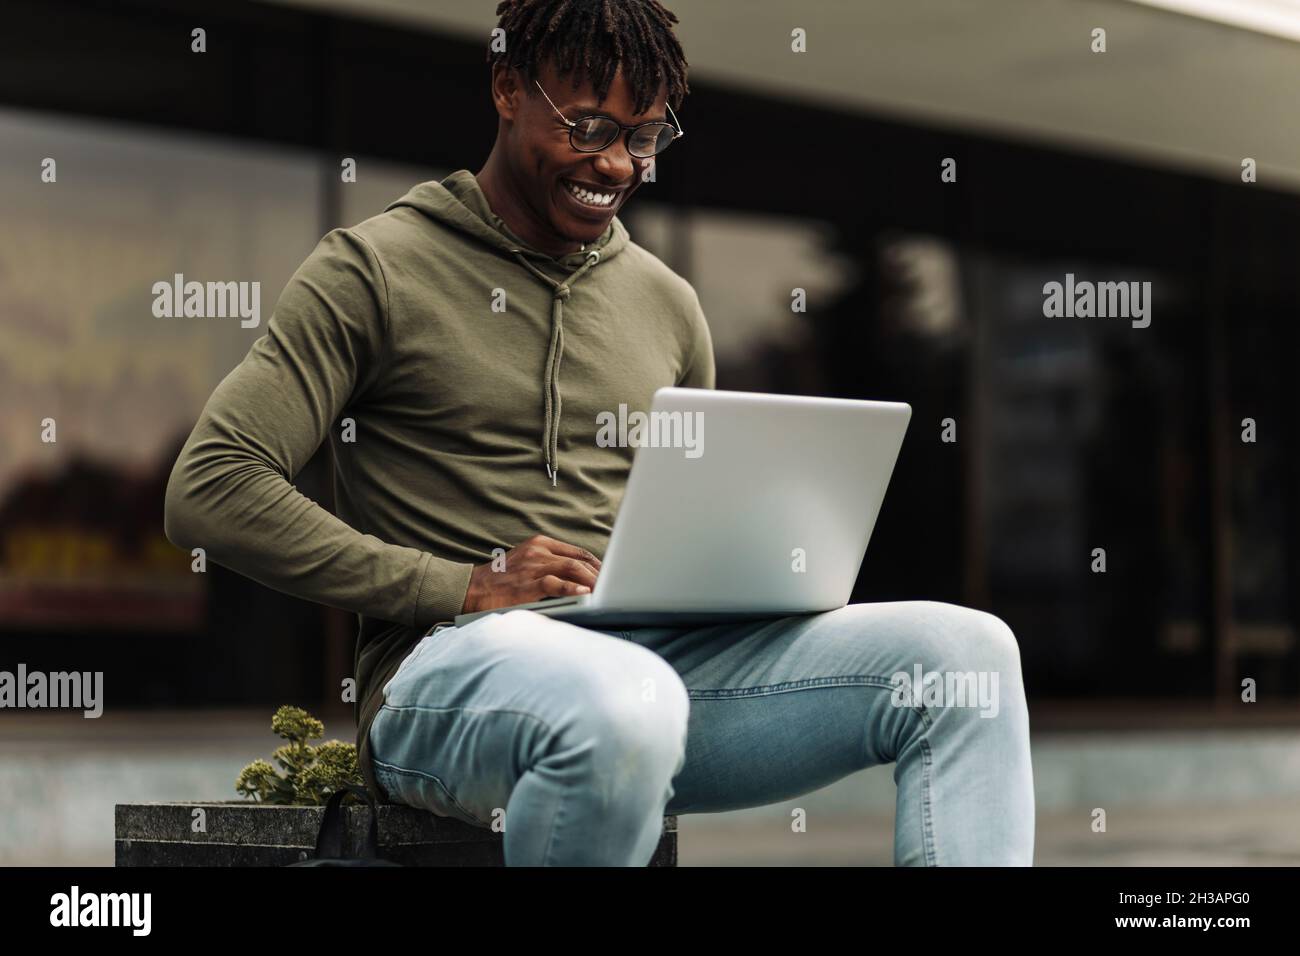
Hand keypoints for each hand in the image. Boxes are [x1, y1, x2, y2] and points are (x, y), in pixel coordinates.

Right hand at [461, 534, 601, 612]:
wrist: (471, 589)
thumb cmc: (500, 580)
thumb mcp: (526, 562)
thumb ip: (549, 564)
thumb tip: (579, 577)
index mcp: (540, 544)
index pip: (577, 552)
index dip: (596, 564)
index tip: (608, 576)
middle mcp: (538, 552)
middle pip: (578, 559)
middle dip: (599, 574)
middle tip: (612, 587)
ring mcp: (533, 566)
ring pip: (572, 569)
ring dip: (592, 581)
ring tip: (605, 592)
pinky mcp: (527, 584)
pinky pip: (555, 584)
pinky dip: (572, 589)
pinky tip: (584, 594)